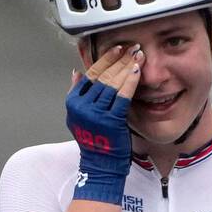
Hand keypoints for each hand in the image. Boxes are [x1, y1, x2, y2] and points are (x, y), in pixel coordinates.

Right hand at [66, 44, 144, 205]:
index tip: (117, 48)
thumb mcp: (78, 117)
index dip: (105, 59)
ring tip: (138, 54)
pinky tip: (137, 70)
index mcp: (73, 102)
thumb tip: (76, 72)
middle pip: (103, 75)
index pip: (90, 73)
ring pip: (113, 83)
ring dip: (127, 66)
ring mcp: (96, 114)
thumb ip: (77, 94)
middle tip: (132, 46)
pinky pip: (122, 96)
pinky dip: (130, 81)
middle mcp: (82, 106)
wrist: (100, 165)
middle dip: (119, 59)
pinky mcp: (111, 121)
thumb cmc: (94, 140)